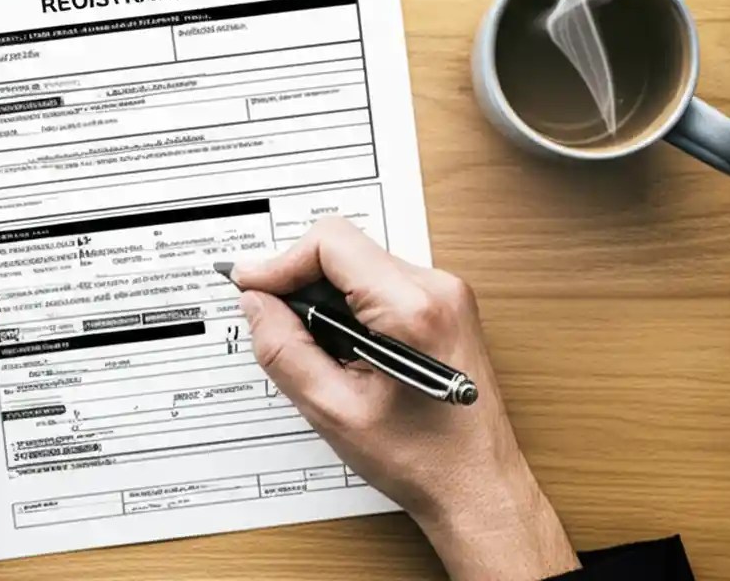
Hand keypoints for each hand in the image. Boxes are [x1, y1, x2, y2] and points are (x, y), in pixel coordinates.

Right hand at [233, 218, 578, 579]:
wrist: (478, 487)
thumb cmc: (425, 460)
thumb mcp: (334, 410)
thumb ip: (284, 350)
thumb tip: (256, 304)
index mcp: (413, 309)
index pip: (331, 243)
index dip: (281, 262)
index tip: (250, 287)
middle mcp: (437, 289)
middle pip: (344, 250)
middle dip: (300, 282)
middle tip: (276, 325)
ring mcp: (447, 295)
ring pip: (360, 265)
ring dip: (326, 297)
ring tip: (318, 350)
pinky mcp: (445, 307)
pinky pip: (381, 284)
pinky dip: (350, 307)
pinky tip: (345, 350)